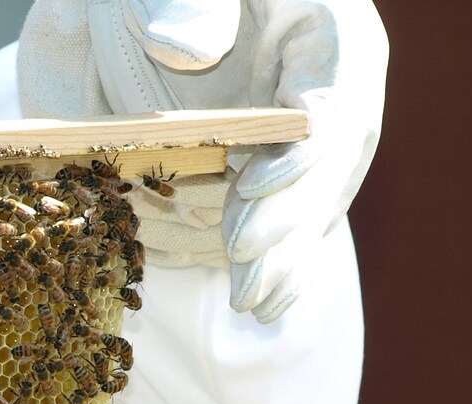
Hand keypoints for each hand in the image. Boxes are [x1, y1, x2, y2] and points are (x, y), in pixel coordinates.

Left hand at [18, 0, 387, 321]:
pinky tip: (269, 305)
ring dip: (276, 257)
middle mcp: (332, 94)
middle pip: (327, 166)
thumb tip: (182, 50)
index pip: (334, 95)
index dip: (297, 150)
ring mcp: (310, 144)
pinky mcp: (280, 179)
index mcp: (328, 34)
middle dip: (285, 219)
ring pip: (308, 209)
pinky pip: (289, 229)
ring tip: (251, 300)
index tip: (250, 186)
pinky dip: (274, 266)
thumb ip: (185, 5)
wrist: (137, 24)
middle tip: (242, 259)